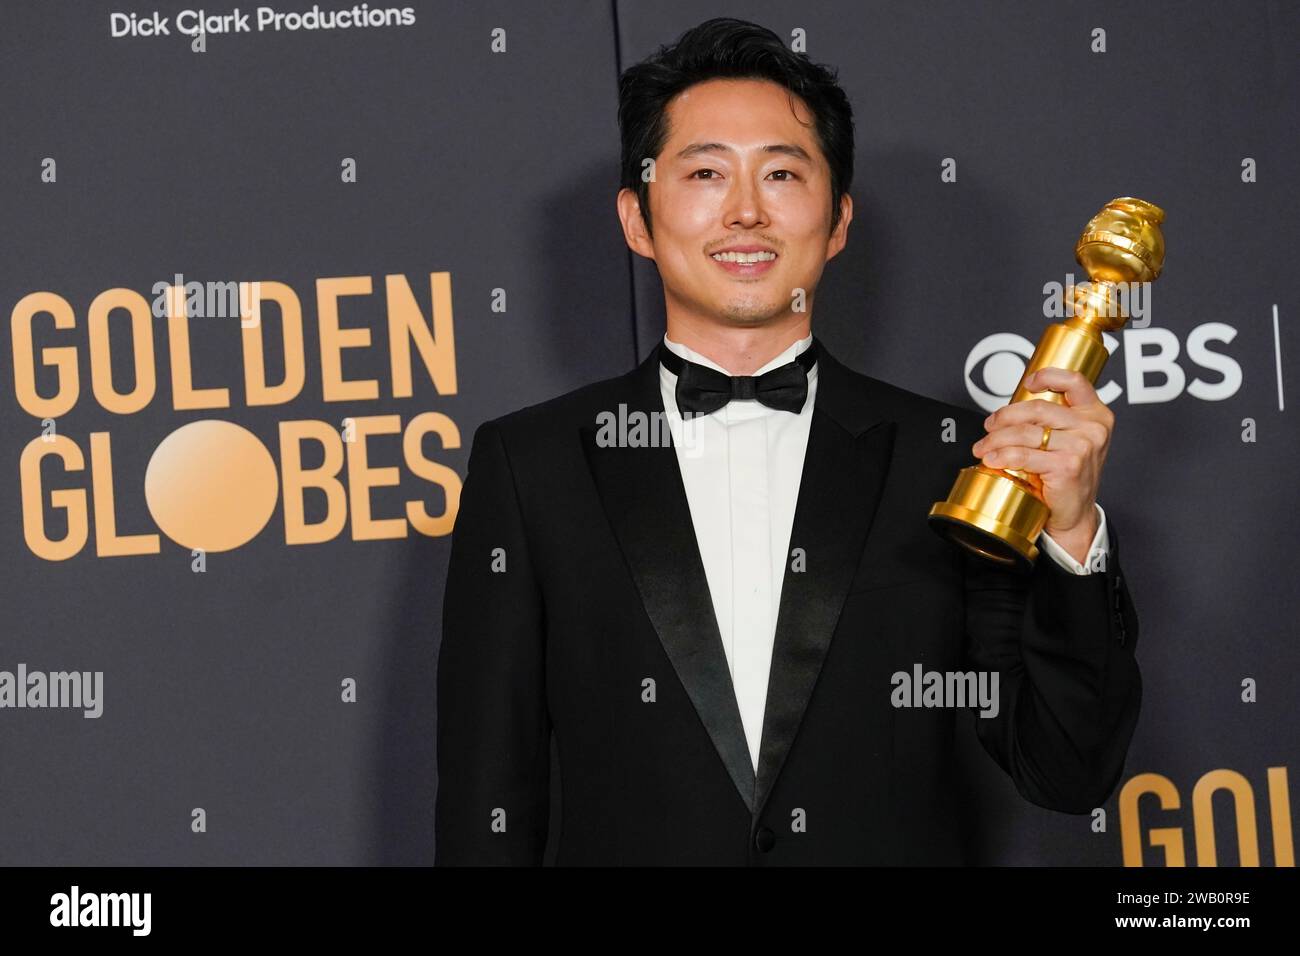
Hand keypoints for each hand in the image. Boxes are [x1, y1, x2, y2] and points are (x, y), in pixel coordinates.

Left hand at [970, 367, 1112, 551]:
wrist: (1075, 514)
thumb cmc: (1067, 475)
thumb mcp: (1070, 440)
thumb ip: (1053, 421)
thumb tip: (1009, 411)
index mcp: (1096, 414)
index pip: (1074, 381)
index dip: (1047, 376)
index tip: (1027, 384)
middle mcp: (1092, 427)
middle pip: (1037, 409)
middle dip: (1004, 416)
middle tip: (989, 426)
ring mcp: (1082, 446)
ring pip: (1025, 432)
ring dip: (996, 440)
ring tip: (983, 448)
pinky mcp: (1067, 466)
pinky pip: (1023, 455)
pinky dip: (1001, 456)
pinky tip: (991, 459)